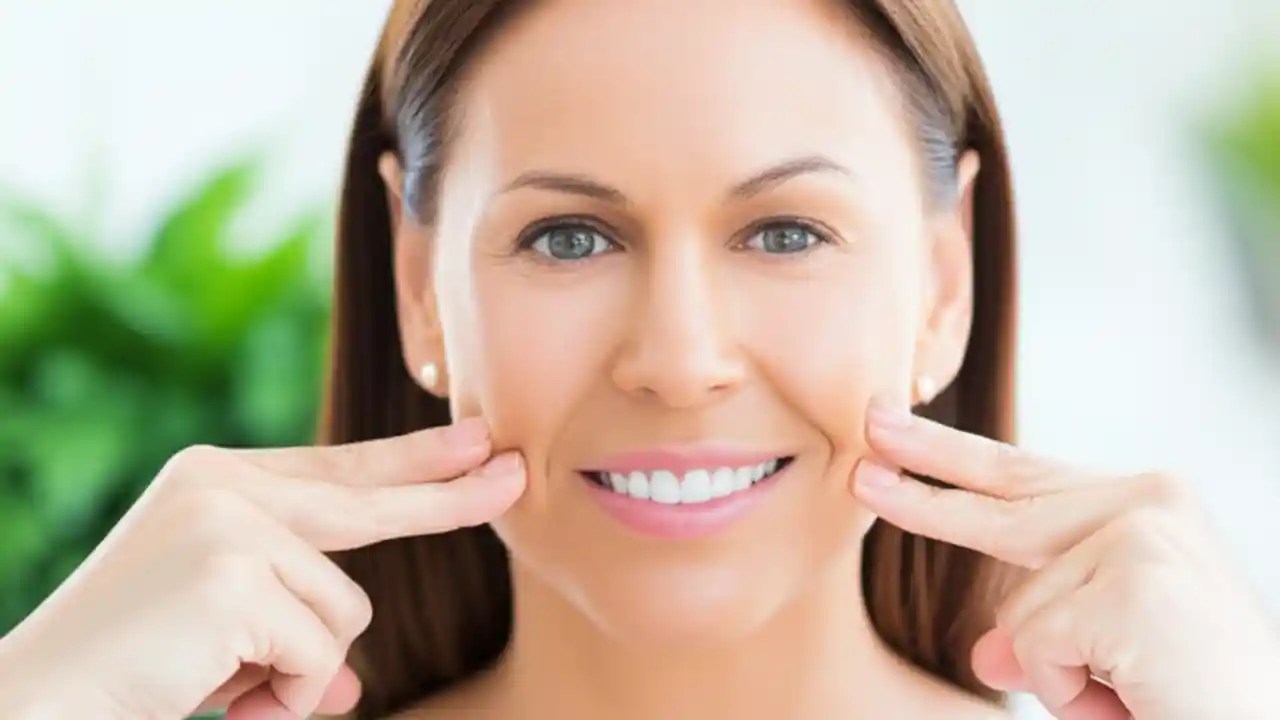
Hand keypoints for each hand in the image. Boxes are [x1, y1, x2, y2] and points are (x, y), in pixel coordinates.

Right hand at [0, 418, 524, 719]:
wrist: (36, 702)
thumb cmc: (133, 669)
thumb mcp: (226, 636)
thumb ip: (293, 630)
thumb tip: (350, 683)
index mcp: (217, 481)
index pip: (337, 471)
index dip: (411, 464)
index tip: (476, 445)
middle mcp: (223, 486)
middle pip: (367, 500)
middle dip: (447, 497)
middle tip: (515, 472)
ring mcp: (229, 523)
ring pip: (344, 613)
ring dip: (298, 672)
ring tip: (223, 686)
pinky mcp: (234, 575)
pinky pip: (319, 654)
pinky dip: (283, 697)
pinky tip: (215, 695)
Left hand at [851, 398, 1279, 719]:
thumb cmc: (1195, 693)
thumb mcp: (1103, 651)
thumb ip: (1041, 624)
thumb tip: (987, 651)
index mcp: (1141, 505)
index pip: (1020, 476)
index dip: (943, 457)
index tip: (882, 428)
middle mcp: (1146, 501)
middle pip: (1000, 504)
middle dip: (922, 494)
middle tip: (861, 461)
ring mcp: (1140, 537)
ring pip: (1019, 613)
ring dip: (1064, 674)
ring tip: (1138, 689)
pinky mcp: (1135, 587)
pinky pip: (1038, 650)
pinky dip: (1073, 693)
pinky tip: (1138, 693)